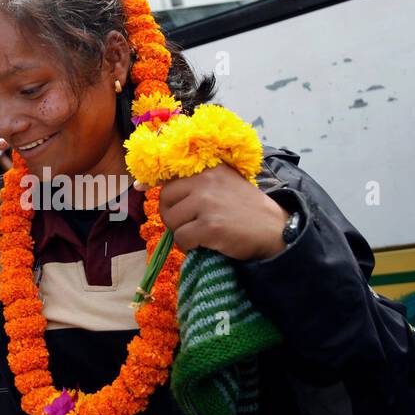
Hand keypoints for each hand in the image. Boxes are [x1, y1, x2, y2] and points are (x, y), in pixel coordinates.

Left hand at [155, 163, 287, 261]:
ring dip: (181, 232)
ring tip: (200, 235)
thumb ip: (195, 181)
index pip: (169, 175)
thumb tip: (143, 184)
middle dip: (171, 215)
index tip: (139, 187)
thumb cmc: (247, 209)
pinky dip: (189, 247)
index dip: (153, 186)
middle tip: (187, 225)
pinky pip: (182, 238)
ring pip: (172, 221)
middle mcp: (206, 180)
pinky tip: (204, 245)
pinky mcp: (210, 226)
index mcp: (208, 167)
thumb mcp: (223, 183)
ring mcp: (207, 203)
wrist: (275, 229)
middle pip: (166, 200)